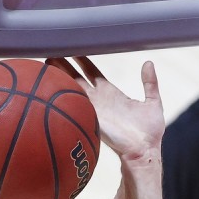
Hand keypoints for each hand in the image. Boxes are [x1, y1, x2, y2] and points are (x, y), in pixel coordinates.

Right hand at [47, 57, 164, 160]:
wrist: (144, 150)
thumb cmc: (150, 133)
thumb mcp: (153, 102)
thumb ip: (149, 83)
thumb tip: (148, 63)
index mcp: (111, 93)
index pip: (92, 72)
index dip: (82, 61)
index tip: (75, 48)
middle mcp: (99, 99)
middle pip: (76, 77)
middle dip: (65, 64)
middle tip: (54, 50)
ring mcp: (93, 107)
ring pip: (71, 86)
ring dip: (59, 74)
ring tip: (46, 60)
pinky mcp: (91, 115)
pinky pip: (74, 99)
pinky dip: (63, 90)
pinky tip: (52, 79)